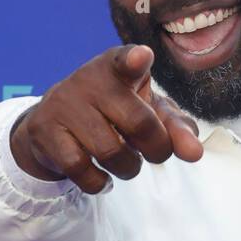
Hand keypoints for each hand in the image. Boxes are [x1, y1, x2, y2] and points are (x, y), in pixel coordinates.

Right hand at [10, 43, 202, 192]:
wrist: (54, 124)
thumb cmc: (113, 113)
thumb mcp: (147, 112)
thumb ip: (175, 128)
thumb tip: (194, 153)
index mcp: (118, 67)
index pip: (126, 59)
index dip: (134, 60)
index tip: (142, 57)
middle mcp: (89, 79)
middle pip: (138, 123)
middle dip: (156, 149)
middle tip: (155, 154)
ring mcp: (64, 104)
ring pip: (110, 152)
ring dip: (128, 169)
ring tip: (126, 163)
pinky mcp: (45, 131)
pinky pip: (80, 168)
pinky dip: (99, 183)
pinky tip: (102, 178)